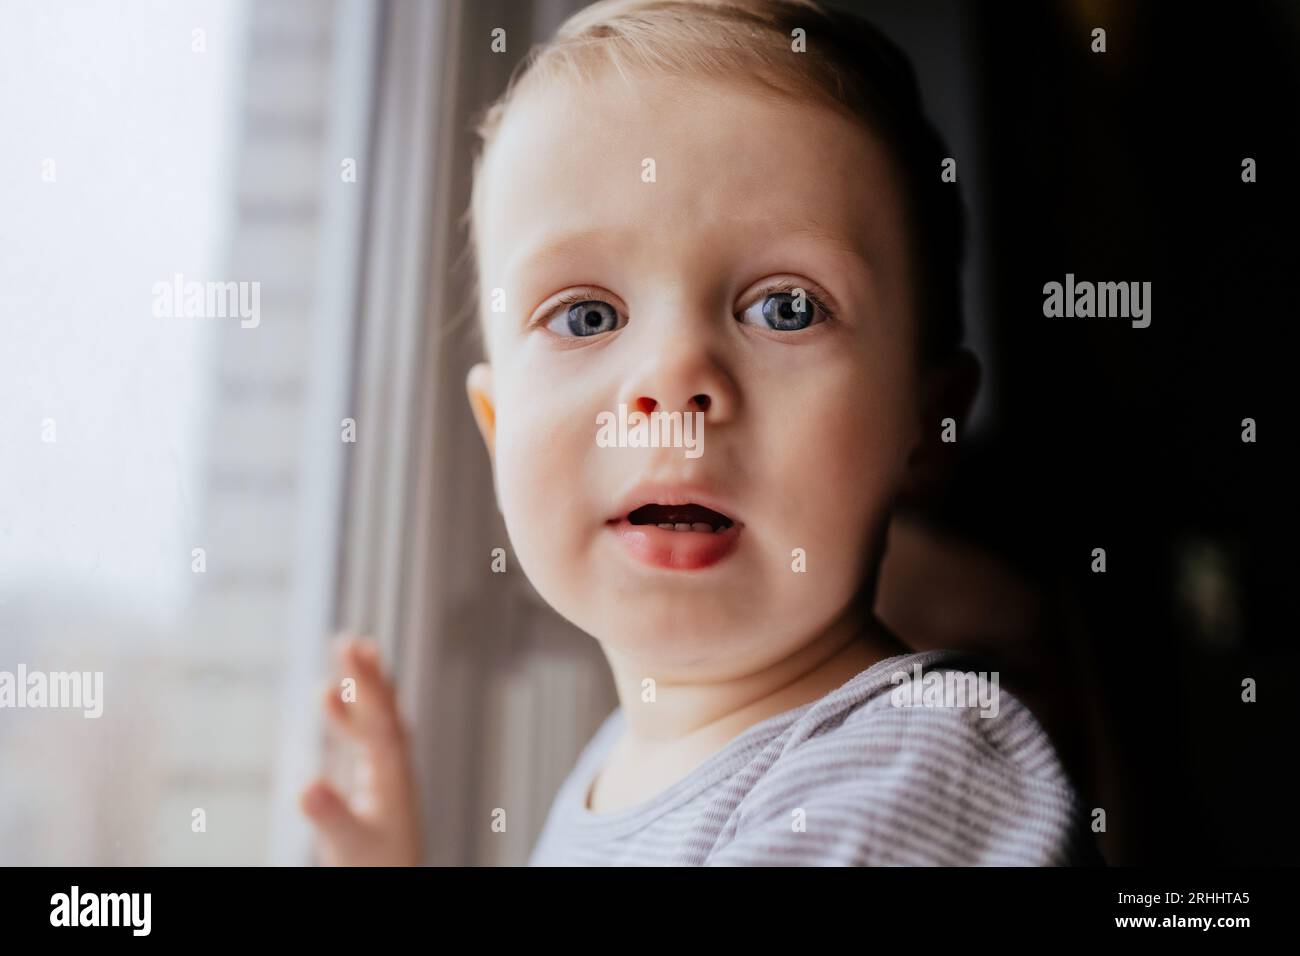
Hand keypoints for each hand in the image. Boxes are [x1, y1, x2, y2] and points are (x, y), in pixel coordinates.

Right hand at [299, 635, 422, 865]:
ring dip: (360, 690)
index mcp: (393, 776)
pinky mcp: (377, 788)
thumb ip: (330, 816)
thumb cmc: (376, 870)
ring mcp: (387, 778)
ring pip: (376, 722)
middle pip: (383, 712)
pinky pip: (365, 739)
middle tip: (351, 640)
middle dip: (367, 677)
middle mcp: (395, 770)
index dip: (367, 685)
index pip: (380, 720)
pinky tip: (331, 701)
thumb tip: (306, 787)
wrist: (396, 887)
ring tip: (345, 658)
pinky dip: (349, 716)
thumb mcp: (348, 845)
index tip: (354, 650)